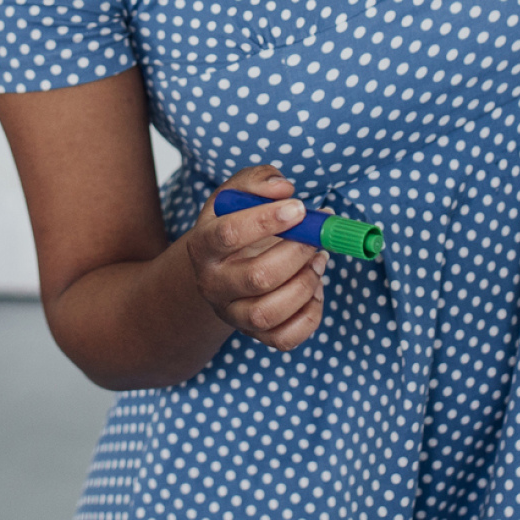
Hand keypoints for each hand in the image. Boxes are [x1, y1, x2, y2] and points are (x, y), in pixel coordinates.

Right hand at [185, 166, 325, 351]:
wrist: (224, 266)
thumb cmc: (235, 224)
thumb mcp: (237, 194)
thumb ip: (258, 180)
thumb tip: (284, 189)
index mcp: (202, 245)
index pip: (229, 233)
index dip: (267, 220)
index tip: (299, 207)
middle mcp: (212, 284)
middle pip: (258, 276)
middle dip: (297, 253)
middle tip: (317, 237)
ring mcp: (232, 314)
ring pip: (270, 313)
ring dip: (306, 283)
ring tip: (318, 260)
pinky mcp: (256, 337)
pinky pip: (286, 339)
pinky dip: (311, 314)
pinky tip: (314, 288)